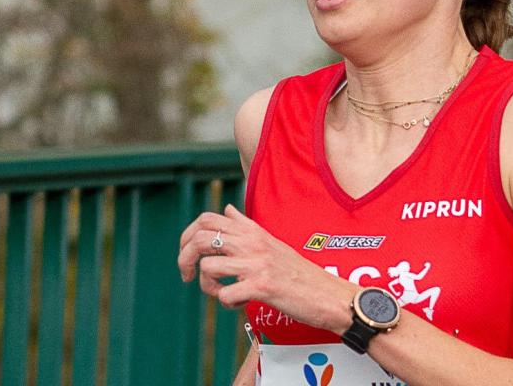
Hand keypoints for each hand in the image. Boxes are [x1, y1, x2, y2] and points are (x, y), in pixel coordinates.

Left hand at [176, 204, 355, 331]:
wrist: (328, 294)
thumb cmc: (299, 272)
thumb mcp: (271, 242)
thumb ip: (246, 226)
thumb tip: (226, 208)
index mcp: (253, 231)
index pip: (207, 218)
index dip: (187, 235)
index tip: (187, 253)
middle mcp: (253, 243)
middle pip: (200, 238)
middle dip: (184, 259)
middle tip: (187, 276)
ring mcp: (257, 264)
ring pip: (208, 267)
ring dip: (207, 285)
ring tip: (221, 292)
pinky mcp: (262, 287)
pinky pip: (225, 294)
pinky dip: (227, 303)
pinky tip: (240, 303)